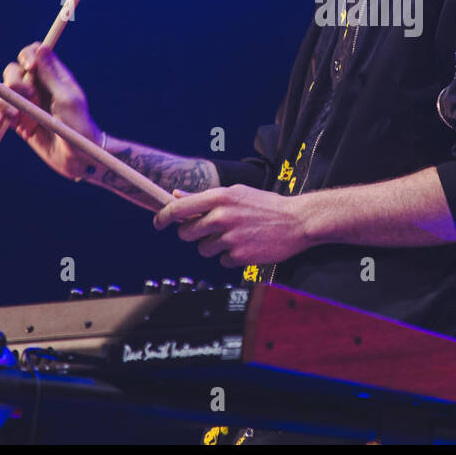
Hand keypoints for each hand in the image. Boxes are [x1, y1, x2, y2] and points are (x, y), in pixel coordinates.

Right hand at [0, 42, 102, 179]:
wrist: (77, 159)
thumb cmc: (79, 127)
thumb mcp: (68, 99)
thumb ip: (51, 75)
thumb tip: (41, 47)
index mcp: (53, 77)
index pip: (33, 54)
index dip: (27, 56)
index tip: (30, 68)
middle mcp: (38, 88)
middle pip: (13, 71)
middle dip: (13, 81)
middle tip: (27, 96)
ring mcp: (26, 105)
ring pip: (2, 93)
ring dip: (3, 103)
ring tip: (15, 118)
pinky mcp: (18, 123)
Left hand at [154, 185, 314, 267]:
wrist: (297, 221)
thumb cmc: (266, 205)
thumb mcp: (236, 193)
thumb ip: (206, 197)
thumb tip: (178, 195)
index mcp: (220, 196)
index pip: (179, 208)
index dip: (163, 217)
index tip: (158, 222)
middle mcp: (222, 216)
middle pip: (186, 233)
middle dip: (192, 234)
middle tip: (207, 230)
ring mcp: (230, 237)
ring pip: (203, 249)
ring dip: (212, 246)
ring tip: (233, 236)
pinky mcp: (239, 256)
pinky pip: (221, 260)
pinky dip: (229, 256)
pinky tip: (244, 245)